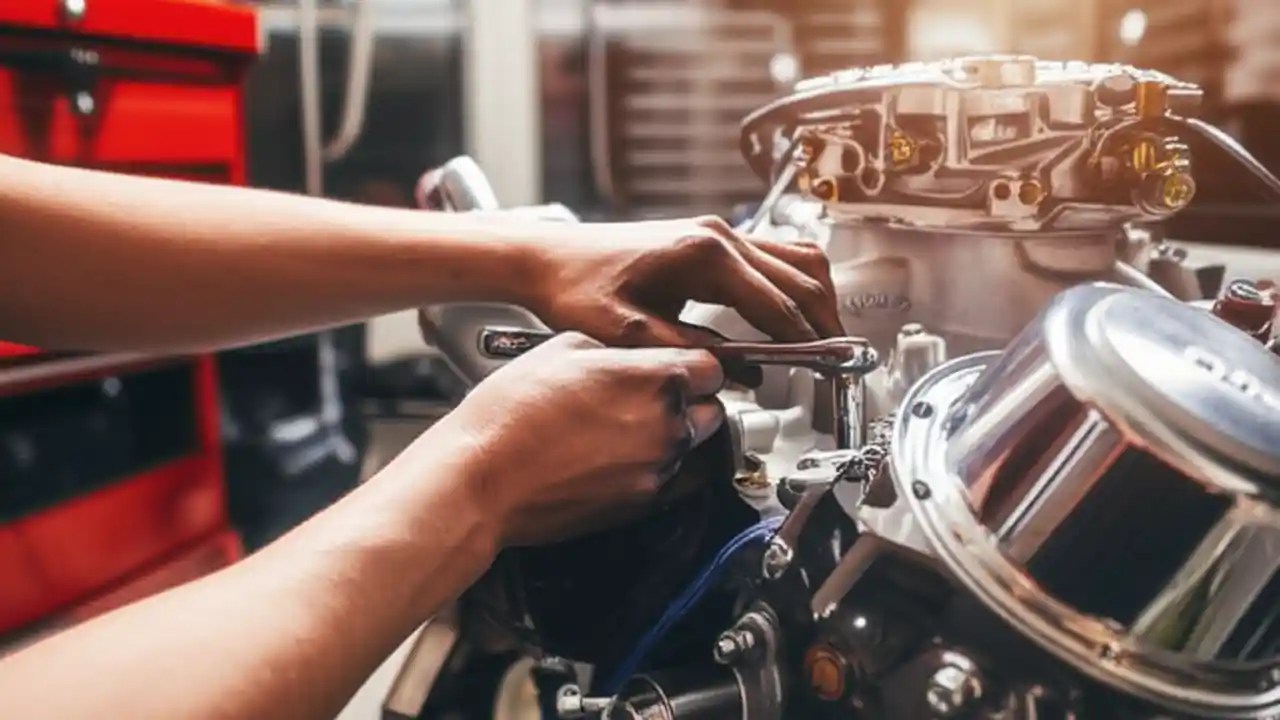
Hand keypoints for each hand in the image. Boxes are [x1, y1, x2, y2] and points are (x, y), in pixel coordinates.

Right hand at [422, 332, 724, 546]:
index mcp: (655, 379)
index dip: (695, 365)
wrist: (482, 478)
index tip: (681, 366)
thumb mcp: (561, 348)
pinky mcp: (641, 503)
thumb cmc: (510, 415)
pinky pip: (669, 480)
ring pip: (692, 448)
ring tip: (627, 428)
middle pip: (712, 410)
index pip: (714, 368)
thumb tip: (624, 357)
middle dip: (690, 402)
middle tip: (653, 396)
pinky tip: (618, 457)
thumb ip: (613, 349)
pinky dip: (655, 468)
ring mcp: (657, 470)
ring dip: (672, 436)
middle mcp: (667, 426)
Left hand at [525, 216, 843, 345]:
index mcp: (702, 255)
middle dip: (824, 320)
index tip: (823, 367)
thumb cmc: (575, 287)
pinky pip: (773, 255)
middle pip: (800, 275)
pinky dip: (794, 283)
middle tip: (839, 359)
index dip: (803, 340)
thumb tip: (736, 372)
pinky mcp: (711, 238)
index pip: (775, 302)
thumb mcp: (626, 332)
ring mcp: (718, 232)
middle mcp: (718, 235)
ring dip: (816, 298)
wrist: (548, 256)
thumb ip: (686, 353)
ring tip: (826, 339)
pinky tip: (793, 314)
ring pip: (795, 258)